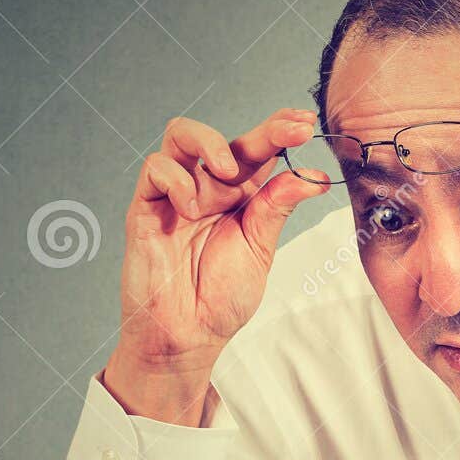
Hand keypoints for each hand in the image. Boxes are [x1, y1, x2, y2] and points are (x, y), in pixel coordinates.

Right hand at [102, 111, 330, 422]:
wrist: (188, 336)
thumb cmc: (221, 298)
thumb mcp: (259, 249)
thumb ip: (277, 209)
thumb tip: (313, 178)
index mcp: (240, 197)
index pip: (259, 153)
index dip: (280, 132)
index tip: (306, 123)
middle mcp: (208, 189)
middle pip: (229, 138)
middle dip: (265, 128)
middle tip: (291, 129)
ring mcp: (176, 195)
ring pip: (181, 136)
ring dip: (208, 141)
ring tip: (226, 169)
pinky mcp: (146, 208)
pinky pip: (155, 169)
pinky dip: (176, 180)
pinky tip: (191, 208)